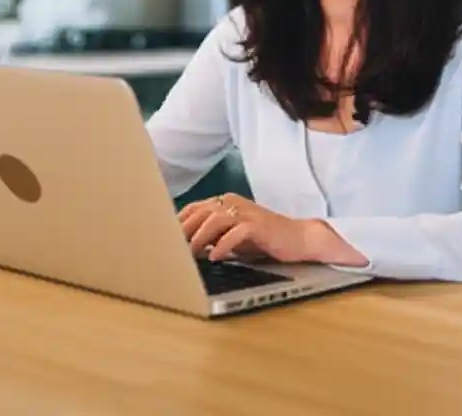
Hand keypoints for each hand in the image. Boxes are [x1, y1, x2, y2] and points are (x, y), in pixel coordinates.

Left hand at [178, 193, 320, 262]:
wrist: (298, 239)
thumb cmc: (263, 239)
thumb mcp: (232, 236)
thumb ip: (211, 236)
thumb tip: (185, 247)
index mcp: (224, 203)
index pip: (193, 208)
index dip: (177, 222)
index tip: (163, 238)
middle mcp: (233, 203)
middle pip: (200, 212)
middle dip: (184, 231)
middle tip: (172, 249)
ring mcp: (246, 213)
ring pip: (214, 220)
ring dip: (200, 238)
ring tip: (191, 254)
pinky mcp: (258, 225)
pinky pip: (236, 233)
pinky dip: (223, 246)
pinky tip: (215, 258)